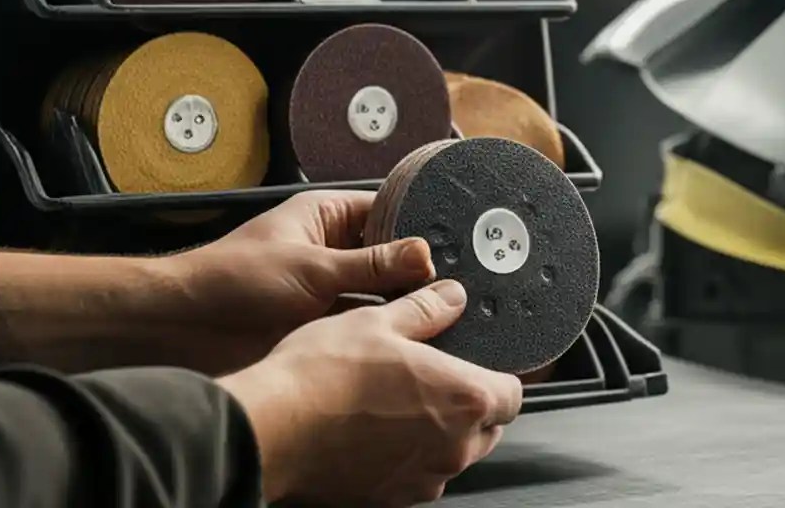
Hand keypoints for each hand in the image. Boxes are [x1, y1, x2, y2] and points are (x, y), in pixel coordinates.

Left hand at [166, 191, 435, 374]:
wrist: (186, 328)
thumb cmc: (235, 280)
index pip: (387, 209)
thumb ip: (372, 264)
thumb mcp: (312, 269)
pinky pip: (363, 323)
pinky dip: (384, 330)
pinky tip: (417, 339)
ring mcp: (330, 288)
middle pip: (390, 255)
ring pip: (380, 292)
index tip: (458, 240)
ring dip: (404, 303)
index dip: (419, 224)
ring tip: (453, 312)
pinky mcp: (323, 324)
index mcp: (327, 216)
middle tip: (465, 282)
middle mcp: (334, 249)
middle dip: (420, 269)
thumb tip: (426, 255)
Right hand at [219, 279, 522, 506]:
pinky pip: (415, 476)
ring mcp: (423, 479)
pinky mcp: (390, 499)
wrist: (270, 428)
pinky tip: (372, 433)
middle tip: (430, 380)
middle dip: (469, 406)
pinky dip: (405, 457)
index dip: (498, 378)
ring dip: (436, 434)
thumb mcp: (378, 321)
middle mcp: (454, 447)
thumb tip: (452, 297)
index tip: (479, 367)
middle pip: (486, 428)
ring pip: (451, 455)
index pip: (513, 394)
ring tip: (394, 404)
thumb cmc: (324, 373)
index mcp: (465, 398)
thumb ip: (426, 310)